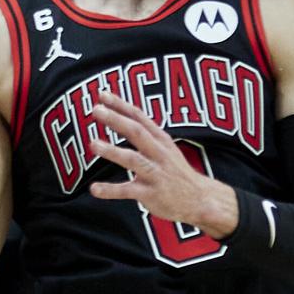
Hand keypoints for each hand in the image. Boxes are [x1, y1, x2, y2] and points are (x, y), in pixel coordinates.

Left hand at [81, 98, 237, 236]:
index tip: (102, 94)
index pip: (139, 117)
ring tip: (93, 144)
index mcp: (161, 140)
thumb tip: (122, 116)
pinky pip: (128, 191)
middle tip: (96, 110)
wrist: (200, 199)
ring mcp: (155, 173)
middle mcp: (158, 153)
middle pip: (136, 132)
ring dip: (112, 151)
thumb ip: (146, 134)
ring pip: (133, 159)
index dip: (121, 104)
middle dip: (116, 120)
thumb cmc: (177, 172)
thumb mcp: (166, 148)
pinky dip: (110, 190)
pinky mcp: (151, 193)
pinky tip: (94, 189)